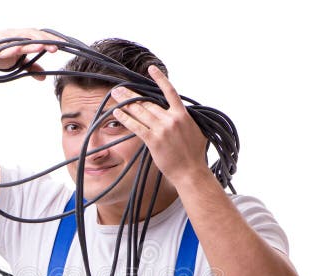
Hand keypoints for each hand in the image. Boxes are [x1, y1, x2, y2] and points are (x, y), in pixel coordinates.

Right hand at [0, 29, 61, 80]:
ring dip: (34, 41)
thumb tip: (43, 77)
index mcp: (22, 38)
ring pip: (22, 38)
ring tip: (46, 46)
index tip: (67, 45)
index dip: (53, 39)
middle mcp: (15, 35)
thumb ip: (30, 68)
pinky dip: (15, 47)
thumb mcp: (16, 63)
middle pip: (35, 34)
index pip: (41, 36)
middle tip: (62, 45)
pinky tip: (22, 49)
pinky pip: (6, 45)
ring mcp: (5, 39)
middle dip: (48, 39)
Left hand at [110, 66, 207, 183]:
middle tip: (119, 87)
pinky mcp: (154, 140)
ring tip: (115, 96)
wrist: (191, 171)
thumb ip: (186, 120)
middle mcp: (171, 119)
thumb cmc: (194, 154)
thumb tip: (182, 113)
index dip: (160, 79)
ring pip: (141, 112)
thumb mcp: (196, 131)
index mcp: (183, 114)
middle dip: (131, 94)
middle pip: (148, 102)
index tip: (151, 69)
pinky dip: (126, 118)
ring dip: (125, 103)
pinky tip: (117, 113)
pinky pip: (136, 126)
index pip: (170, 91)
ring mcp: (162, 129)